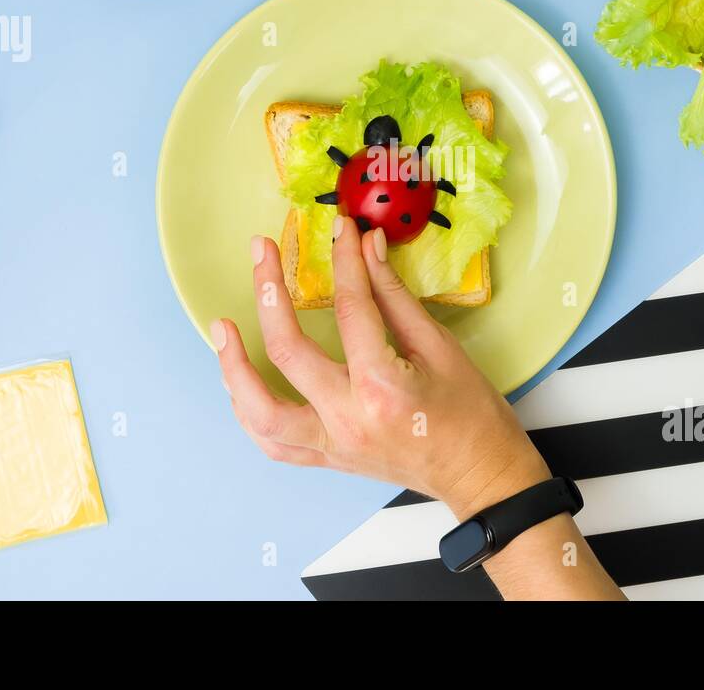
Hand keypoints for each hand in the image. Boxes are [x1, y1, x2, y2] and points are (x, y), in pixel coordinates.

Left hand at [213, 215, 548, 516]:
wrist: (481, 474)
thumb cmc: (471, 413)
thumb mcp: (440, 347)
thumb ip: (395, 296)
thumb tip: (367, 248)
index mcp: (382, 386)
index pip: (349, 308)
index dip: (342, 260)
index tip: (339, 229)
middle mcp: (348, 418)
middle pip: (288, 351)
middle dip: (269, 293)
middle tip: (260, 252)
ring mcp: (333, 444)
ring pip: (260, 411)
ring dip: (234, 367)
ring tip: (222, 328)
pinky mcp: (327, 458)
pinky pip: (272, 442)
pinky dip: (248, 410)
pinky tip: (238, 379)